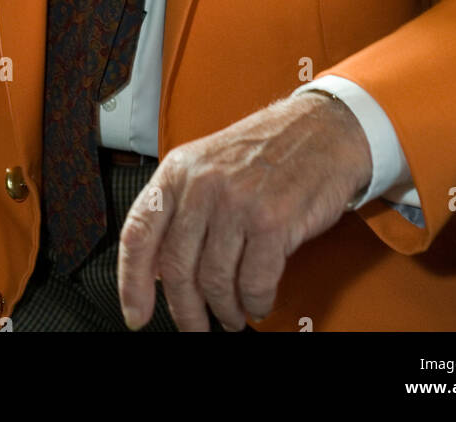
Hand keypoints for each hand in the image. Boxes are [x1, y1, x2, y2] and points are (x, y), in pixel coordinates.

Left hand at [117, 92, 371, 331]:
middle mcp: (202, 184)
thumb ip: (181, 208)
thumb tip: (156, 268)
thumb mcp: (209, 164)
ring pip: (215, 282)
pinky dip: (255, 302)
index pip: (139, 233)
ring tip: (234, 314)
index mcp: (179, 170)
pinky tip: (258, 301)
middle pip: (177, 269)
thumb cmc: (268, 149)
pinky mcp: (272, 221)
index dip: (131, 282)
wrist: (323, 128)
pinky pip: (253, 283)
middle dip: (187, 311)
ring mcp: (237, 203)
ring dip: (226, 310)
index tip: (136, 314)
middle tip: (196, 328)